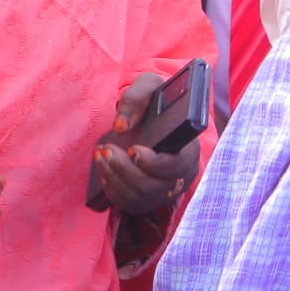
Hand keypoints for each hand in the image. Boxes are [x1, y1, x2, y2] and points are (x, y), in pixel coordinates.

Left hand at [94, 72, 199, 217]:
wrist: (151, 114)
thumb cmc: (154, 100)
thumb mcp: (149, 86)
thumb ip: (136, 98)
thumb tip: (121, 126)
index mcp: (189, 147)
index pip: (178, 165)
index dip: (155, 163)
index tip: (133, 149)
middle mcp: (182, 174)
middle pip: (156, 186)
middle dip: (126, 171)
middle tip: (107, 150)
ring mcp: (165, 189)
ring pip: (141, 197)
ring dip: (115, 179)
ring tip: (100, 156)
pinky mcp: (148, 198)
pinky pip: (130, 204)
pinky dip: (113, 190)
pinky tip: (104, 171)